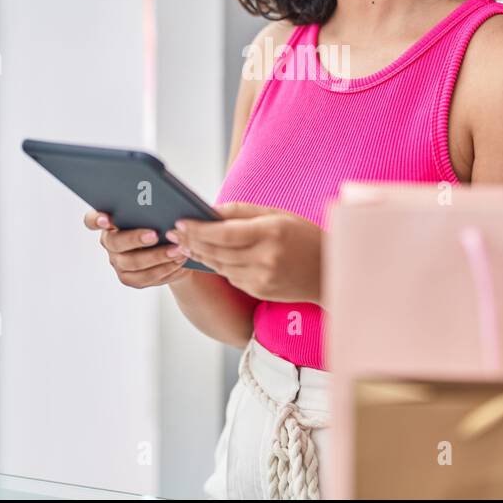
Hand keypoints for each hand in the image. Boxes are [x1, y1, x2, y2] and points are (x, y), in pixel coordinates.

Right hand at [82, 209, 193, 288]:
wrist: (172, 248)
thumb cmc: (161, 222)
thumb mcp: (156, 211)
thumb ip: (150, 207)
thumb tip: (162, 201)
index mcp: (109, 222)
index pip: (92, 220)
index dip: (96, 220)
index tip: (106, 218)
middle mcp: (109, 242)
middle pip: (115, 243)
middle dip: (135, 239)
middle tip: (155, 235)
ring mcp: (117, 262)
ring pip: (132, 263)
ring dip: (157, 256)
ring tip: (177, 249)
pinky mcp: (129, 278)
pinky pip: (145, 277)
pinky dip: (164, 268)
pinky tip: (178, 260)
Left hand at [166, 202, 322, 303]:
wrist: (329, 271)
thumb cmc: (303, 236)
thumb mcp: (278, 215)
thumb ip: (243, 212)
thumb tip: (210, 211)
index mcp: (270, 232)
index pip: (224, 233)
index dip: (198, 229)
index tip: (180, 223)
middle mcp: (266, 257)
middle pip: (216, 251)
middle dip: (192, 241)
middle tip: (173, 233)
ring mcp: (262, 277)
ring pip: (220, 265)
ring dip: (200, 254)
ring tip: (184, 243)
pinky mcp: (260, 291)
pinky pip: (231, 276)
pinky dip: (219, 265)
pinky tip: (210, 256)